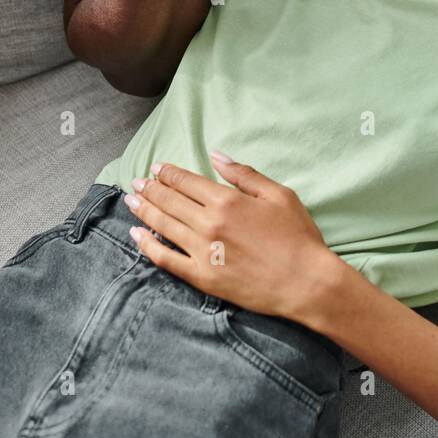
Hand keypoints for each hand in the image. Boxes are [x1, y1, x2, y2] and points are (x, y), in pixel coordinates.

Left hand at [123, 157, 335, 320]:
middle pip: (169, 201)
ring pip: (163, 225)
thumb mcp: (278, 194)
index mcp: (226, 200)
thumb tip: (216, 156)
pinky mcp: (202, 277)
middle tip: (137, 182)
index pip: (186, 181)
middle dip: (150, 188)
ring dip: (144, 210)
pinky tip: (137, 235)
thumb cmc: (298, 236)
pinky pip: (166, 259)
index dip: (168, 173)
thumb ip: (244, 174)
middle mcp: (208, 223)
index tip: (156, 168)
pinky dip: (148, 246)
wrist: (305, 282)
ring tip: (131, 200)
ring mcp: (202, 252)